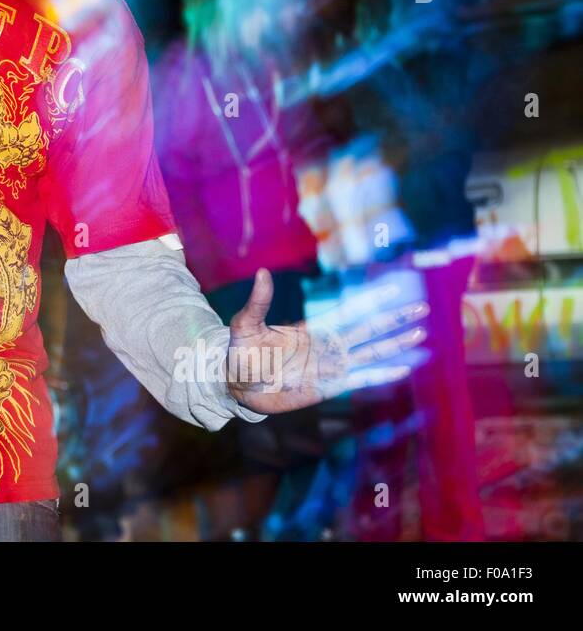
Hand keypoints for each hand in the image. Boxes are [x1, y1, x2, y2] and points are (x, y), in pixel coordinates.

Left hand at [224, 268, 427, 413]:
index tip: (394, 288)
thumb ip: (258, 303)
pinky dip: (382, 374)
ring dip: (395, 345)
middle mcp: (326, 345)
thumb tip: (263, 273)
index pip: (347, 311)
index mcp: (311, 328)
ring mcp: (330, 366)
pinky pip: (360, 379)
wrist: (237, 385)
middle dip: (394, 319)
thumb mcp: (245, 324)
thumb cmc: (240, 352)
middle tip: (422, 308)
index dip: (370, 300)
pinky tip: (403, 369)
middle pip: (368, 330)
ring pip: (371, 353)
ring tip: (421, 335)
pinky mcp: (328, 386)